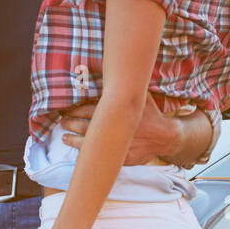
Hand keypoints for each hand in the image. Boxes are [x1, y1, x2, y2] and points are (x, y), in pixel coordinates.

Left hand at [58, 96, 178, 165]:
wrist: (167, 136)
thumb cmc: (152, 114)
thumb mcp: (142, 97)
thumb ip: (128, 88)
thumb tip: (119, 70)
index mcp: (116, 113)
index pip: (88, 110)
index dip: (74, 111)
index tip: (66, 110)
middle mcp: (115, 129)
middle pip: (84, 126)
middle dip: (70, 124)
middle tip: (62, 122)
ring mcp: (117, 145)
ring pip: (88, 143)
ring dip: (73, 140)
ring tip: (64, 137)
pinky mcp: (121, 158)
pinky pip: (101, 156)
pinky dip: (89, 154)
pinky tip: (80, 152)